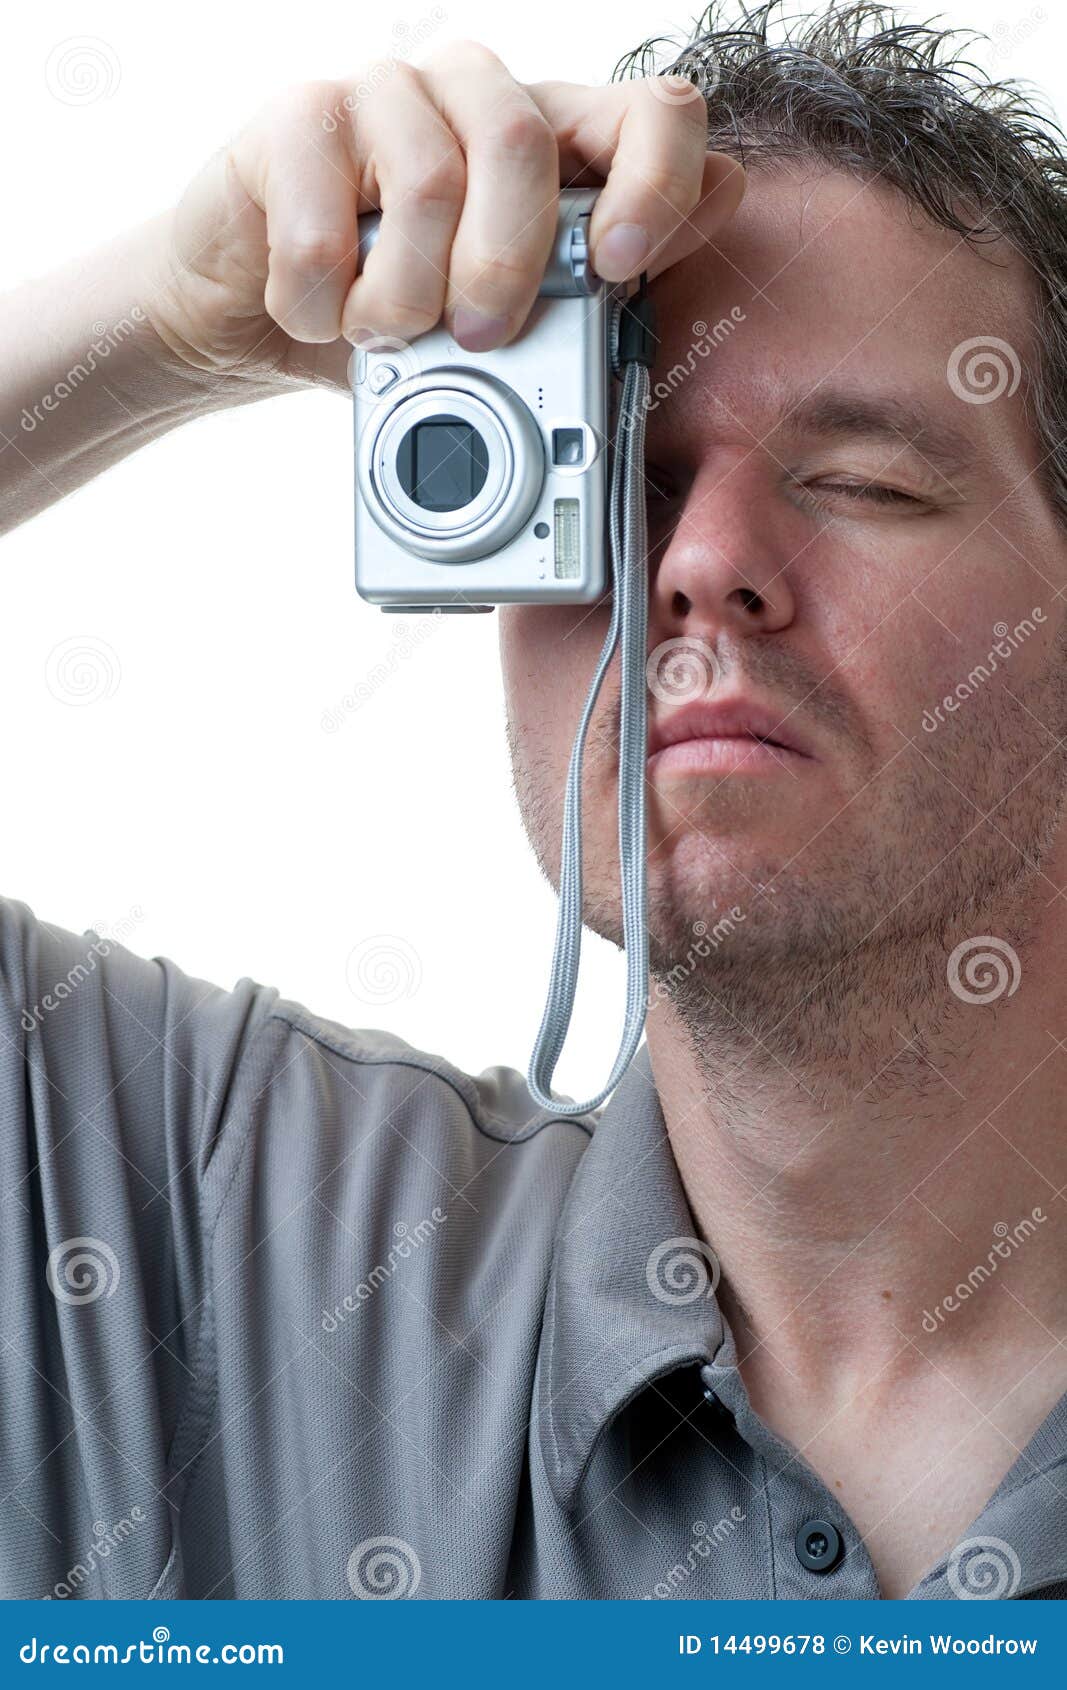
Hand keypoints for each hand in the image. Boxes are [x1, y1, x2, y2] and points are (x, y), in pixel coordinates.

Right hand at [142, 41, 745, 397]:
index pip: (648, 111)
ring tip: (383, 336)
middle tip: (478, 339)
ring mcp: (384, 94)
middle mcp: (476, 95)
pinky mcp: (296, 118)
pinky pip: (323, 222)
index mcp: (551, 138)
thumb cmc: (399, 308)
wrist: (259, 314)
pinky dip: (322, 304)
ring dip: (402, 300)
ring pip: (425, 184)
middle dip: (504, 268)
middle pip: (521, 145)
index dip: (653, 183)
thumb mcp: (513, 318)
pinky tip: (318, 315)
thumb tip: (726, 190)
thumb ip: (615, 270)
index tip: (621, 267)